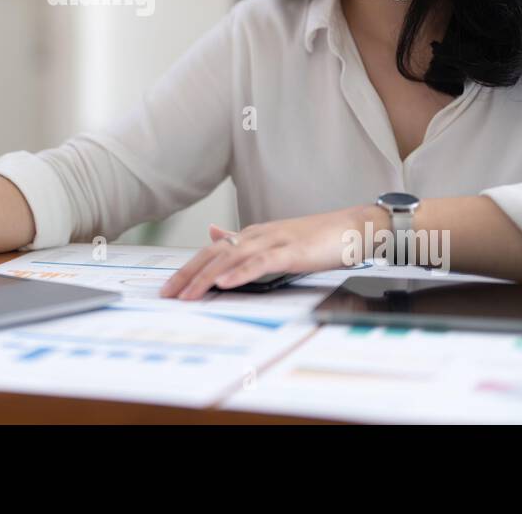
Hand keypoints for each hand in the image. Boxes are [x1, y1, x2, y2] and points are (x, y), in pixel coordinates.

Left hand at [159, 210, 364, 299]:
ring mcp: (274, 241)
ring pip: (232, 259)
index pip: (211, 252)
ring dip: (207, 278)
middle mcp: (258, 235)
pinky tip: (226, 284)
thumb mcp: (276, 239)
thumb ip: (245, 241)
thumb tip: (214, 234)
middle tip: (166, 294)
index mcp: (253, 235)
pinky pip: (261, 262)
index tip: (169, 288)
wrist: (355, 227)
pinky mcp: (292, 251)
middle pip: (214, 254)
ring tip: (188, 295)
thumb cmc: (319, 238)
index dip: (188, 269)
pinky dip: (241, 273)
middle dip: (188, 274)